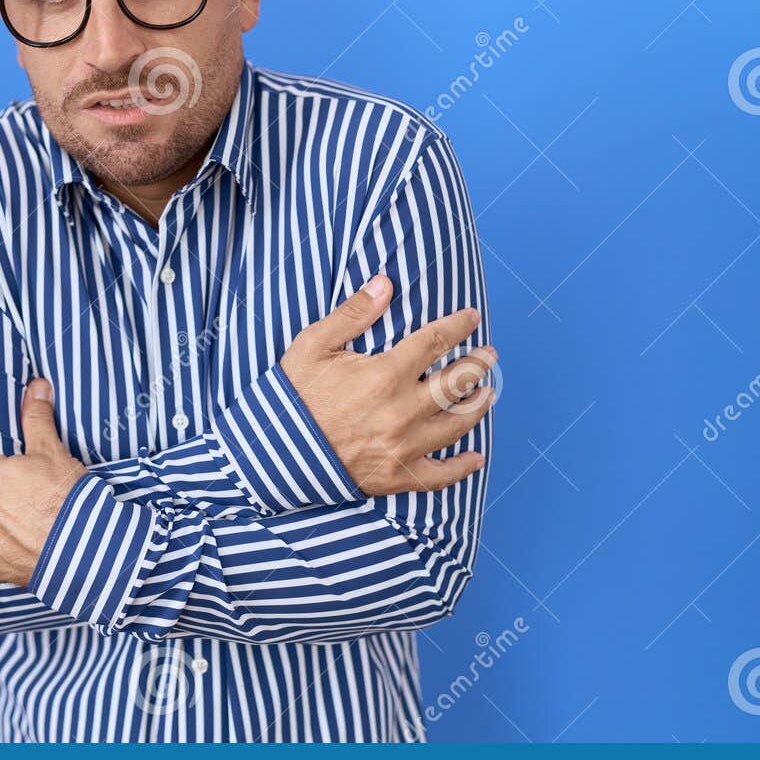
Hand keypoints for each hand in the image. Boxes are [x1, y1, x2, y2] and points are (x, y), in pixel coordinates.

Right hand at [280, 274, 495, 496]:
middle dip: (478, 365)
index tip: (471, 316)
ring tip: (488, 394)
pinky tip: (477, 458)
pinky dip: (463, 468)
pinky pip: (441, 476)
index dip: (458, 326)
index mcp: (385, 374)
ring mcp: (403, 446)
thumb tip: (385, 283)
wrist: (271, 453)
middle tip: (489, 355)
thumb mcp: (314, 344)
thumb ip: (353, 313)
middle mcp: (402, 410)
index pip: (435, 341)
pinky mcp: (397, 476)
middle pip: (457, 382)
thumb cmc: (292, 394)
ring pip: (458, 425)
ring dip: (478, 407)